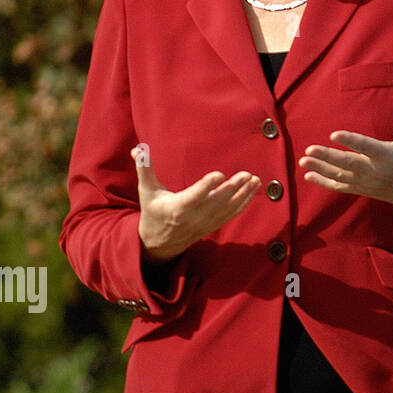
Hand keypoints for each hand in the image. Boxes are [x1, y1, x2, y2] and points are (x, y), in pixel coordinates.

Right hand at [135, 146, 259, 263]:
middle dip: (232, 189)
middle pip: (216, 203)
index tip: (219, 174)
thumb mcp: (147, 191)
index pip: (193, 197)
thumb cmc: (153, 211)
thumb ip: (145, 169)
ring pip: (228, 209)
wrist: (159, 242)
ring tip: (255, 179)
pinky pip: (232, 214)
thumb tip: (137, 149)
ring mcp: (205, 223)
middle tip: (246, 174)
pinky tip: (253, 189)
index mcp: (176, 208)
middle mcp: (193, 218)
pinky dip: (244, 202)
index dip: (206, 187)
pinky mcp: (213, 225)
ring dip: (243, 195)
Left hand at [299, 81, 392, 209]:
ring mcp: (368, 182)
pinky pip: (341, 187)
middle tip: (309, 150)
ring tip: (303, 161)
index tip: (333, 134)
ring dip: (321, 169)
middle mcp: (376, 170)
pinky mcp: (364, 190)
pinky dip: (325, 183)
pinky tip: (309, 176)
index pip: (367, 146)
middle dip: (327, 157)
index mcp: (388, 155)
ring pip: (341, 176)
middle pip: (348, 164)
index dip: (351, 140)